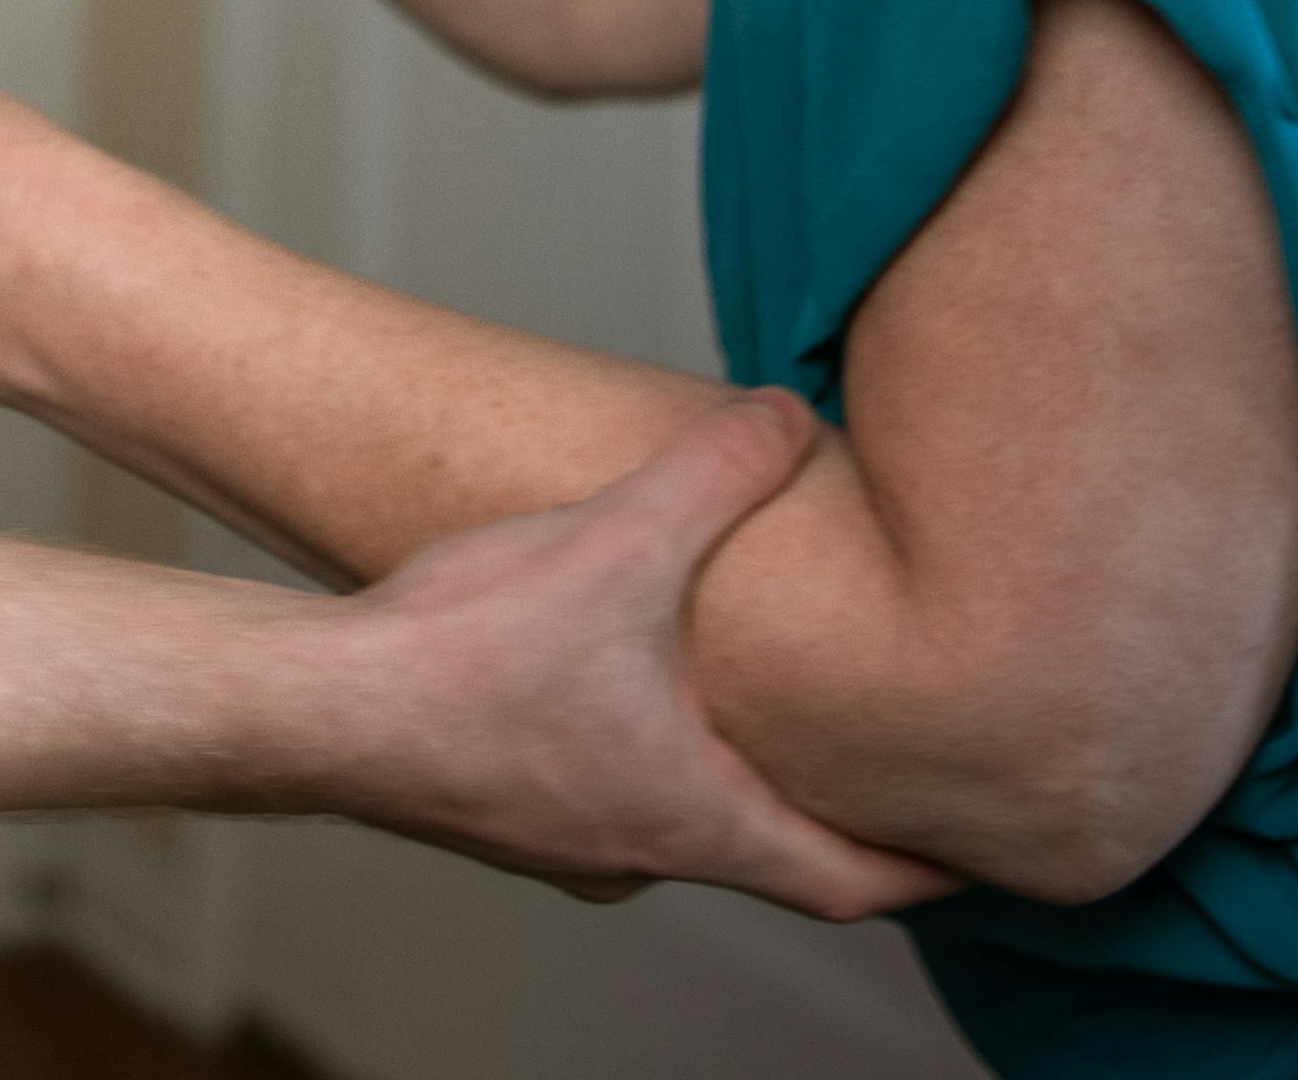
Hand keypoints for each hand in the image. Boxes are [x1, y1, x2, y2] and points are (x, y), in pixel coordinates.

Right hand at [337, 392, 950, 921]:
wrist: (311, 709)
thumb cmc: (461, 662)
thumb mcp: (622, 542)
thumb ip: (717, 474)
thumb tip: (787, 415)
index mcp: (697, 818)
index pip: (855, 882)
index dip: (930, 864)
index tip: (985, 850)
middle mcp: (638, 848)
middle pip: (772, 853)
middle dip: (831, 806)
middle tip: (886, 758)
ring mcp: (563, 838)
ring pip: (680, 815)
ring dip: (726, 769)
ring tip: (762, 703)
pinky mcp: (502, 804)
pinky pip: (601, 784)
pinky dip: (645, 747)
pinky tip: (623, 674)